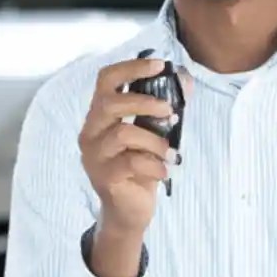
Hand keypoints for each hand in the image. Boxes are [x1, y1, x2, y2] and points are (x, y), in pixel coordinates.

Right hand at [78, 58, 176, 235]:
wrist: (129, 211)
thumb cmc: (140, 167)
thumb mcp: (154, 133)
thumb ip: (164, 107)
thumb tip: (185, 79)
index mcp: (100, 115)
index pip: (106, 79)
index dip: (131, 67)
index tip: (160, 65)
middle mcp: (91, 132)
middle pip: (111, 103)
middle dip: (145, 103)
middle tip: (170, 112)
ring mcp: (94, 155)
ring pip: (123, 133)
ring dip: (155, 141)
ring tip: (170, 153)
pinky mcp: (104, 177)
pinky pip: (131, 162)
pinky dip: (155, 164)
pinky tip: (165, 171)